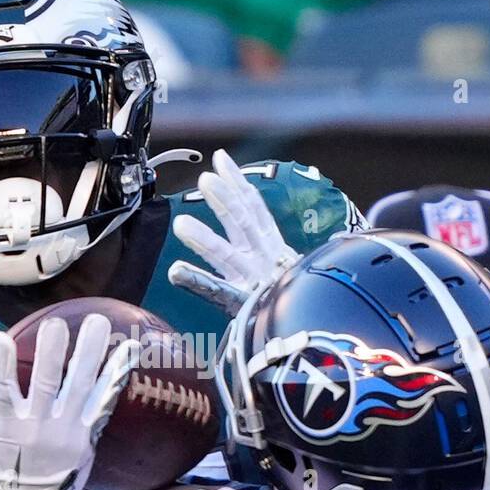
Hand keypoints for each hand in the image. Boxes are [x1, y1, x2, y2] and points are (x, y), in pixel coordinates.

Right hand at [0, 315, 137, 489]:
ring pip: (80, 387)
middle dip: (51, 354)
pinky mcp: (88, 434)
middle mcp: (39, 426)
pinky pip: (105, 401)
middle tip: (56, 324)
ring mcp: (67, 430)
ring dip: (90, 353)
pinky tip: (130, 350)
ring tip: (99, 322)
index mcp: (7, 425)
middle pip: (46, 385)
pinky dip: (117, 375)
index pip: (0, 391)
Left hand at [169, 148, 300, 315]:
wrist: (314, 330)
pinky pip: (215, 291)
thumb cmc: (297, 299)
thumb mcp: (294, 268)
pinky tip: (175, 271)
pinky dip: (195, 281)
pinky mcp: (243, 304)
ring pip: (226, 255)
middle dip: (225, 200)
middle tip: (206, 180)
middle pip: (243, 223)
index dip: (238, 183)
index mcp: (272, 247)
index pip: (254, 208)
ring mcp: (252, 280)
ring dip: (203, 238)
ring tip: (181, 223)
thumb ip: (286, 248)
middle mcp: (262, 259)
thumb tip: (310, 226)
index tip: (221, 160)